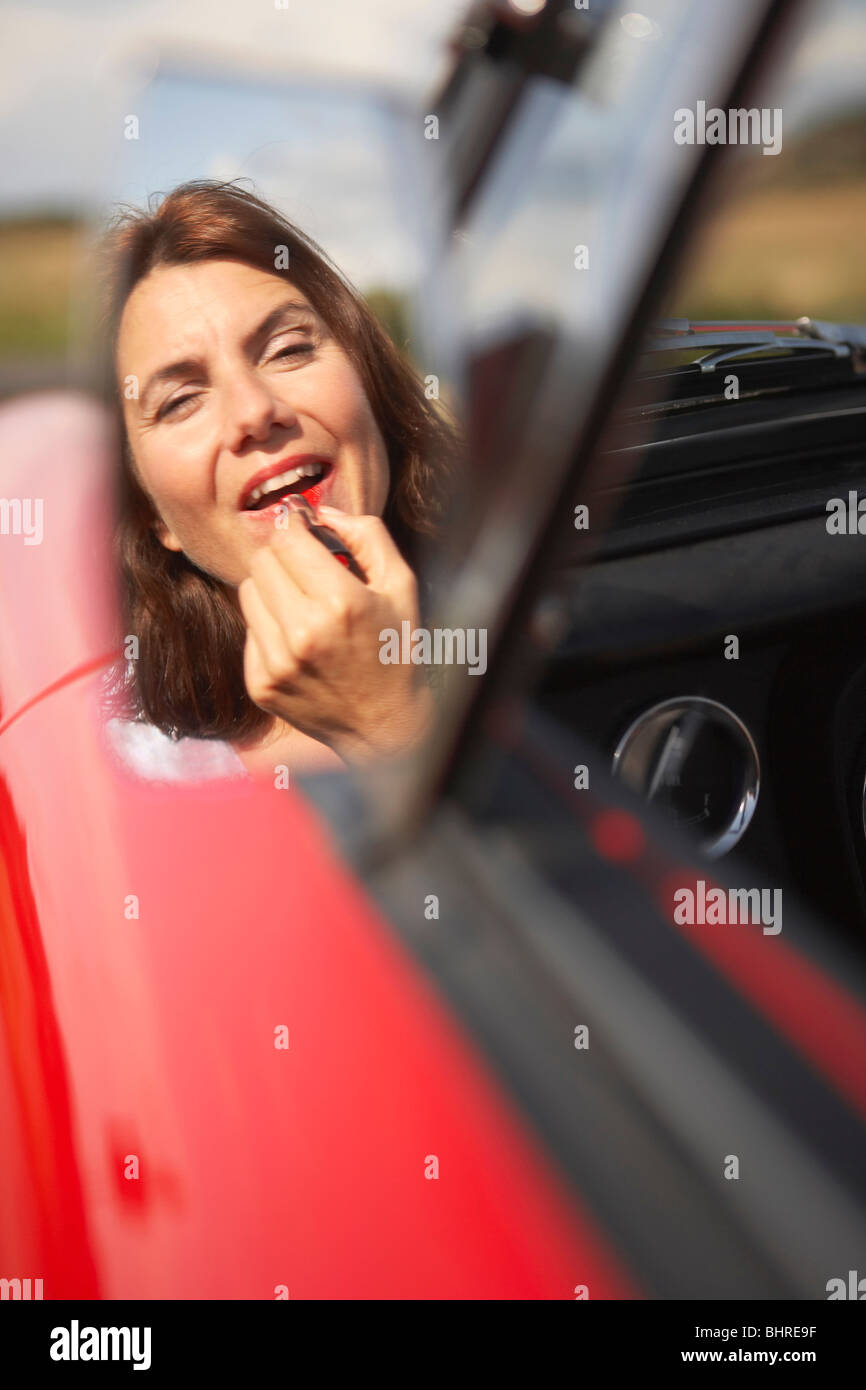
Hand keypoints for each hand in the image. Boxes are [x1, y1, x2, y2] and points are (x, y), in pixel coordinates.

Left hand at [237, 506, 431, 761]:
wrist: (384, 726)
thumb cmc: (397, 651)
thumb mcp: (401, 586)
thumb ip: (367, 535)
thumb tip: (319, 510)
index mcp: (341, 603)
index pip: (287, 538)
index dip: (295, 527)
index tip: (304, 531)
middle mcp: (303, 633)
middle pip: (262, 561)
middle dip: (283, 557)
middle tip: (306, 570)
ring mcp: (277, 662)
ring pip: (247, 592)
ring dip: (271, 590)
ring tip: (302, 606)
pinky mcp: (261, 684)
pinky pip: (249, 630)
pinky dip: (269, 626)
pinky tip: (298, 640)